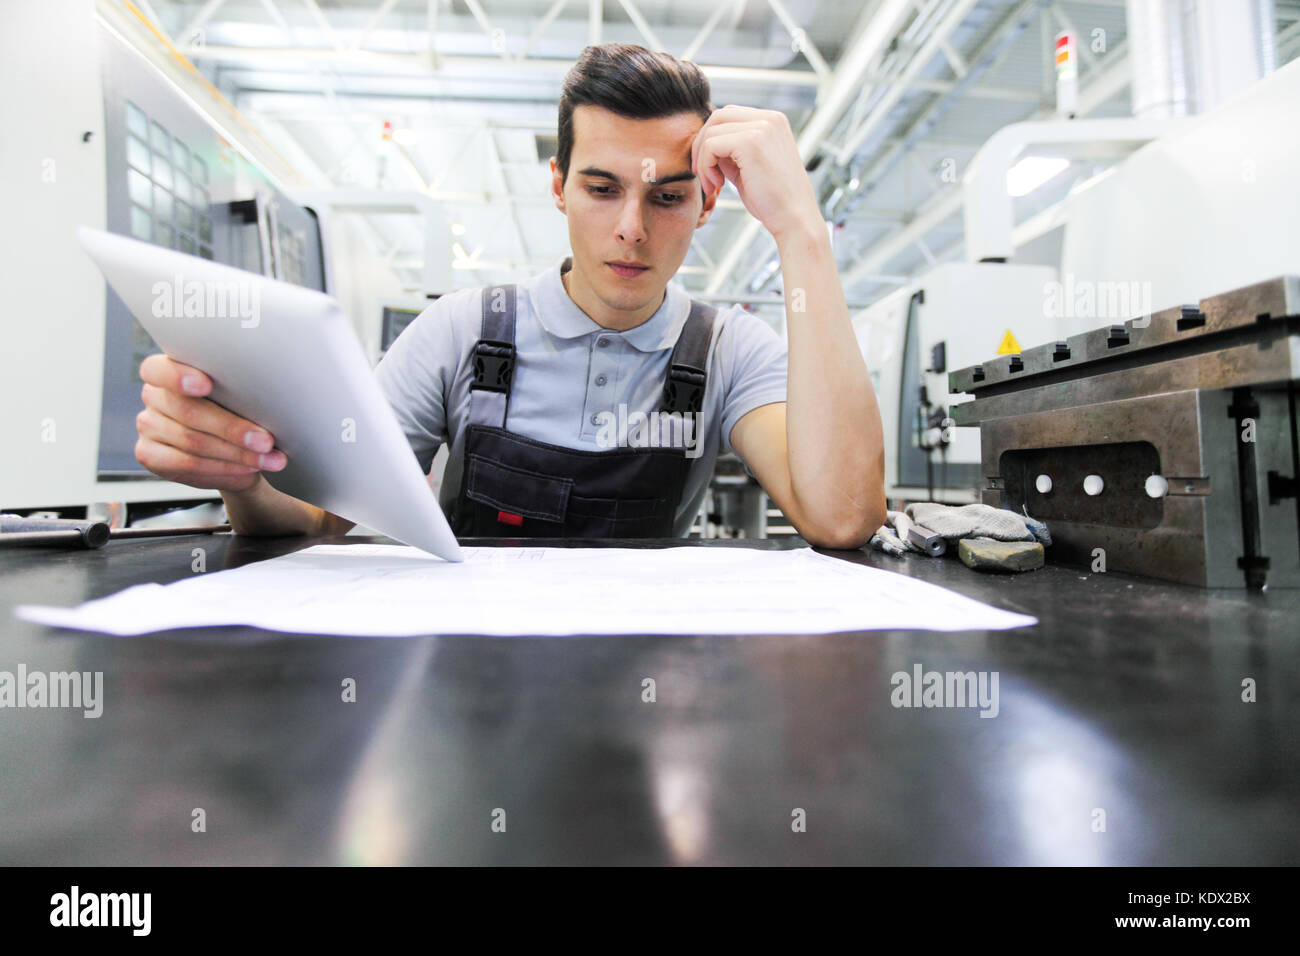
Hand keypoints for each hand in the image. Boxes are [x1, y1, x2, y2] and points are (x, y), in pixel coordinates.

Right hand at [135, 353, 285, 492]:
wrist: (235, 451)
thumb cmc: (239, 412)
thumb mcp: (241, 395)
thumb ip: (238, 389)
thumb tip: (268, 395)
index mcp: (169, 370)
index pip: (158, 369)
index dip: (179, 377)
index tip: (206, 385)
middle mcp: (154, 396)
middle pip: (187, 411)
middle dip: (232, 428)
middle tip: (265, 440)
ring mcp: (148, 425)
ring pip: (193, 441)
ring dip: (237, 453)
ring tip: (268, 458)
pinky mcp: (149, 454)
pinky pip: (188, 464)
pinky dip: (224, 467)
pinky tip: (247, 468)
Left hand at [690, 104, 821, 240]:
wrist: (794, 218)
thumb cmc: (775, 200)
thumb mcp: (750, 168)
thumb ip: (732, 152)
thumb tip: (706, 146)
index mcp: (773, 121)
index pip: (730, 116)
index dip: (712, 140)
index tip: (708, 167)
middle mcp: (769, 119)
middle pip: (718, 117)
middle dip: (702, 145)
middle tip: (703, 174)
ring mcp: (761, 127)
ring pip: (712, 132)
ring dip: (703, 160)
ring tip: (713, 185)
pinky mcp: (750, 142)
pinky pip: (711, 145)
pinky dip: (706, 166)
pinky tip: (718, 184)